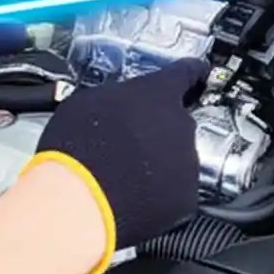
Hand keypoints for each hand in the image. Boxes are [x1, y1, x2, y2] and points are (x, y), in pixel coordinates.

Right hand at [25, 58, 208, 273]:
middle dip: (159, 131)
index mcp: (158, 93)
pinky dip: (160, 196)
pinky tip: (134, 198)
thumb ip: (116, 99)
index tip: (198, 73)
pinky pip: (176, 192)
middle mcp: (181, 124)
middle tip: (128, 145)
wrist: (79, 201)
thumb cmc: (74, 149)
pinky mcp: (186, 199)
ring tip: (125, 177)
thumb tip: (117, 106)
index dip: (192, 73)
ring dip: (160, 165)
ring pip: (178, 159)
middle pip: (179, 122)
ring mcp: (188, 163)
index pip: (188, 72)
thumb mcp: (86, 103)